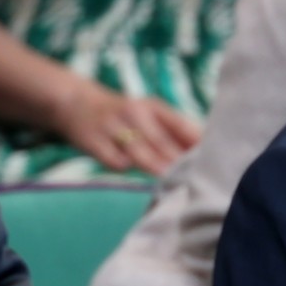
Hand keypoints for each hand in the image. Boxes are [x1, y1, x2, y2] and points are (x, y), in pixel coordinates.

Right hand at [50, 78, 199, 175]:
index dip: (195, 142)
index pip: (180, 124)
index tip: (209, 158)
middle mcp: (134, 112)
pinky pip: (115, 161)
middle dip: (177, 160)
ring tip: (171, 181)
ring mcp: (113, 127)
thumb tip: (202, 151)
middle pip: (161, 140)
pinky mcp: (94, 142)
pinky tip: (132, 174)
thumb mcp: (147, 114)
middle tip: (195, 177)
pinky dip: (126, 168)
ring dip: (156, 167)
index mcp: (153, 106)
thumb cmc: (121, 116)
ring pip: (139, 151)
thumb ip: (172, 131)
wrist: (76, 104)